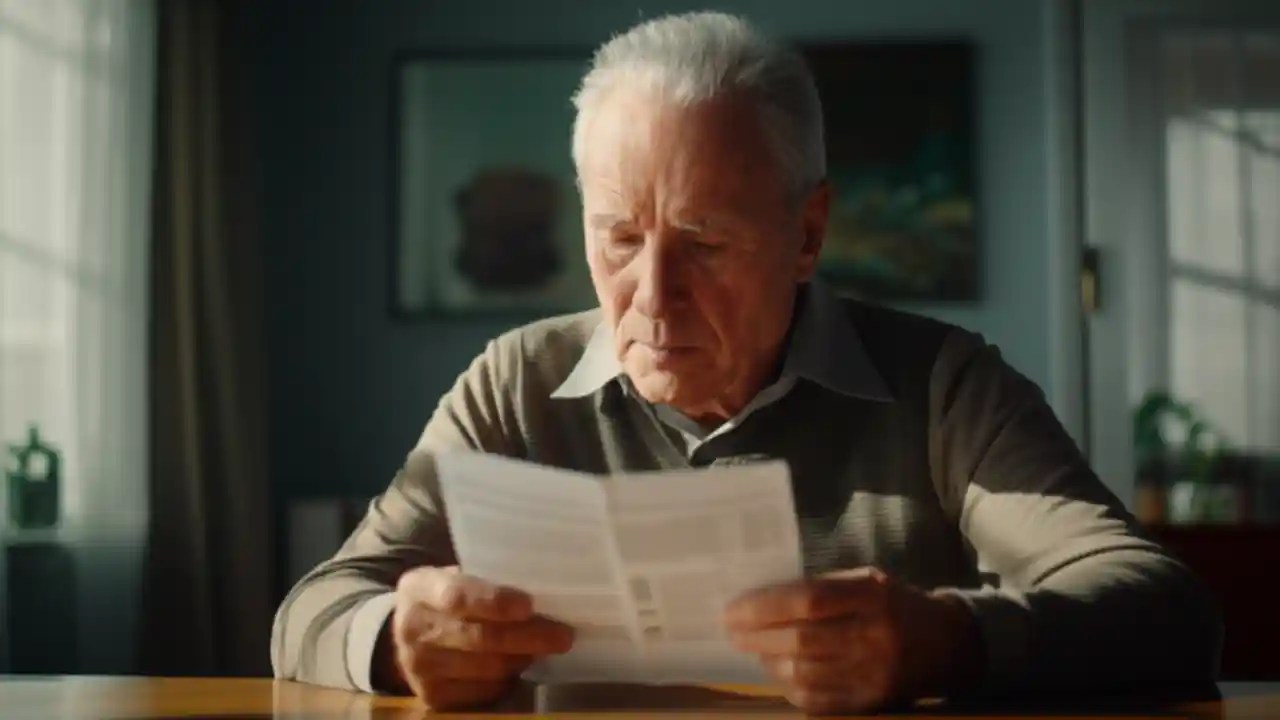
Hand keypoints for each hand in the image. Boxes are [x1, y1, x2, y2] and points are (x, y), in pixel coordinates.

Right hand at [379, 566, 573, 709]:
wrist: (406, 632)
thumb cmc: (445, 595)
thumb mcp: (455, 575)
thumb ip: (488, 579)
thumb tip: (545, 587)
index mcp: (419, 588)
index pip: (457, 597)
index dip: (495, 602)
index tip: (529, 605)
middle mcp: (413, 629)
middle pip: (478, 638)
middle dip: (527, 637)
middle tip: (563, 635)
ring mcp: (419, 667)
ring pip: (487, 669)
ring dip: (522, 658)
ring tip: (544, 647)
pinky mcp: (432, 696)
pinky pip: (483, 692)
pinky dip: (507, 679)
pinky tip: (518, 664)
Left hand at [724, 567, 981, 713]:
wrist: (947, 645)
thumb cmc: (895, 605)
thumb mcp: (867, 581)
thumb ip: (822, 587)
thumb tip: (761, 600)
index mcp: (873, 596)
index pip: (809, 601)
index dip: (764, 607)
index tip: (733, 609)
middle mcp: (876, 637)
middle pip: (801, 641)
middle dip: (757, 637)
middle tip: (731, 631)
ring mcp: (874, 675)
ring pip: (804, 674)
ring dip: (769, 662)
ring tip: (754, 648)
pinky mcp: (871, 704)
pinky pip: (816, 700)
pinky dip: (790, 685)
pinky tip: (779, 671)